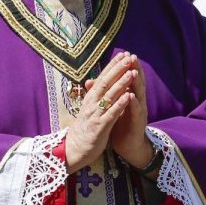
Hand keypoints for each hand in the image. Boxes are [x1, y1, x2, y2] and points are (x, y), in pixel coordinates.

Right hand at [65, 54, 138, 172]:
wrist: (74, 150)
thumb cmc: (84, 129)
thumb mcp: (88, 109)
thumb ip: (94, 96)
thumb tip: (96, 81)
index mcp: (90, 98)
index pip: (102, 78)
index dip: (112, 66)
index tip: (122, 55)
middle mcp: (91, 103)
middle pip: (105, 83)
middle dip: (117, 70)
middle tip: (128, 57)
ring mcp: (95, 114)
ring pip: (109, 96)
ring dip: (121, 83)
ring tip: (131, 72)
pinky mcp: (100, 127)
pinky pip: (112, 113)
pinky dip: (120, 103)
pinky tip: (129, 96)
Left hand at [107, 50, 151, 168]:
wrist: (128, 146)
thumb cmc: (121, 125)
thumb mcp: (112, 107)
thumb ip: (107, 94)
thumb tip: (92, 81)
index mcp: (129, 97)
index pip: (128, 79)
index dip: (126, 67)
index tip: (123, 53)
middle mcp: (136, 102)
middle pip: (136, 83)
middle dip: (134, 69)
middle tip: (133, 56)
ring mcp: (138, 112)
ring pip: (138, 95)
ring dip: (136, 84)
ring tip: (134, 72)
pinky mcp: (137, 124)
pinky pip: (136, 113)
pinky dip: (134, 104)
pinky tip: (132, 97)